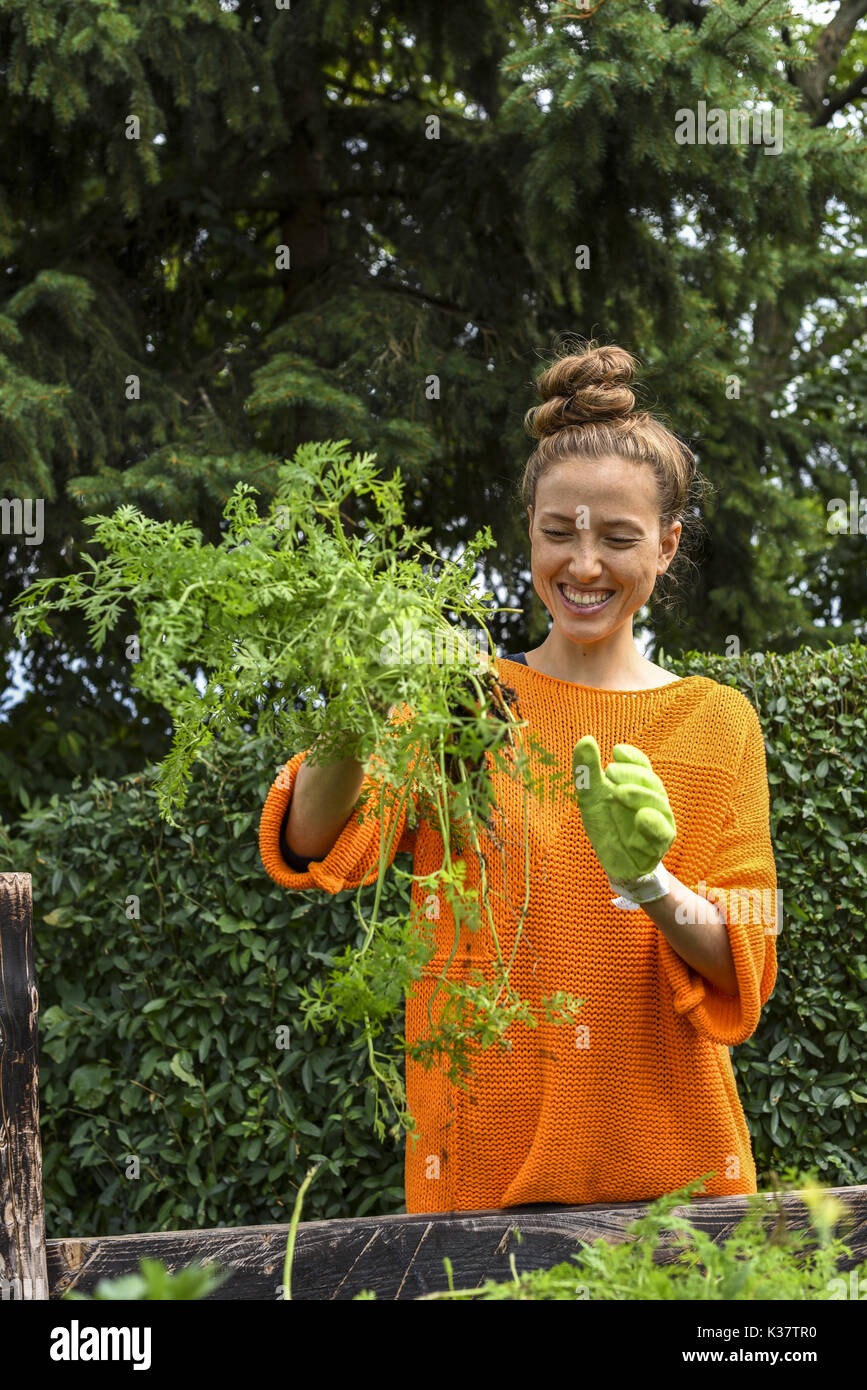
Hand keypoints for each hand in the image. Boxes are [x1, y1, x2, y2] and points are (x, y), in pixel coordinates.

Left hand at [571, 735, 675, 881]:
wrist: (613, 861)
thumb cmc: (607, 824)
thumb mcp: (591, 797)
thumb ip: (587, 771)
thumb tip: (585, 739)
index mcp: (640, 785)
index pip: (641, 766)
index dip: (632, 757)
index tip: (615, 751)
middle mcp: (654, 800)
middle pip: (650, 782)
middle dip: (631, 775)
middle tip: (610, 771)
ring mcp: (660, 822)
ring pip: (657, 805)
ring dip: (639, 796)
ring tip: (618, 792)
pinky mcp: (659, 845)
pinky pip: (661, 833)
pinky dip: (653, 825)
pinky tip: (642, 816)